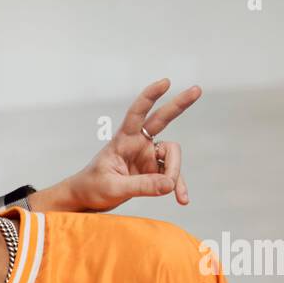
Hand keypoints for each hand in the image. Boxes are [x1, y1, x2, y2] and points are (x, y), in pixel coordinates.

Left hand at [39, 78, 201, 212]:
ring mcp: (147, 157)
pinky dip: (176, 186)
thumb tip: (169, 184)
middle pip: (162, 120)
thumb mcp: (113, 187)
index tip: (165, 82)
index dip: (150, 96)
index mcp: (123, 140)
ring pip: (171, 157)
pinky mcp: (152, 172)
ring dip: (174, 173)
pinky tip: (182, 199)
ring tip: (172, 192)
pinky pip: (170, 177)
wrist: (86, 200)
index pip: (137, 113)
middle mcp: (138, 144)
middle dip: (178, 105)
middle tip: (197, 89)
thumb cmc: (92, 188)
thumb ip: (141, 185)